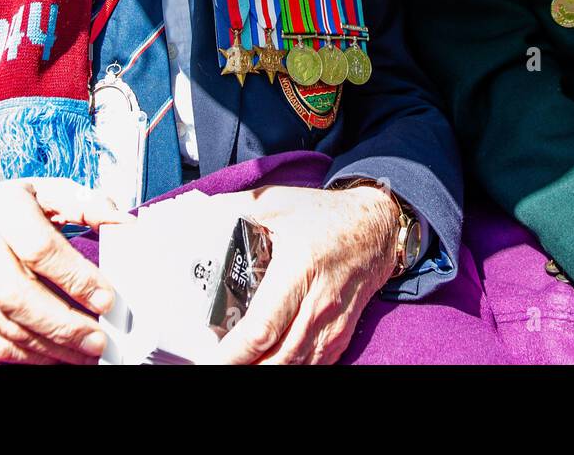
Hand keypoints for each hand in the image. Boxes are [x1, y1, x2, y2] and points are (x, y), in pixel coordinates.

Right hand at [0, 178, 131, 364]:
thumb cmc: (9, 208)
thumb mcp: (49, 192)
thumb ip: (89, 207)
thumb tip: (125, 225)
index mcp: (6, 212)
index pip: (40, 250)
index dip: (75, 278)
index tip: (106, 299)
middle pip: (19, 297)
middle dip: (64, 325)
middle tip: (99, 339)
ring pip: (7, 326)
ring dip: (51, 347)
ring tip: (86, 353)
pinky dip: (27, 357)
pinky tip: (56, 356)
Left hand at [211, 185, 398, 364]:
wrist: (376, 227)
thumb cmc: (325, 215)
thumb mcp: (277, 202)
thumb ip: (235, 208)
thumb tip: (196, 216)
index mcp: (301, 269)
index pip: (264, 328)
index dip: (235, 354)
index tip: (210, 360)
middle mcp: (320, 302)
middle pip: (280, 358)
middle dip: (247, 369)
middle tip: (217, 366)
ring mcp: (334, 323)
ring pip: (297, 366)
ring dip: (267, 371)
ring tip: (238, 366)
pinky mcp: (340, 334)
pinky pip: (314, 366)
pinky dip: (289, 369)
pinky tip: (267, 364)